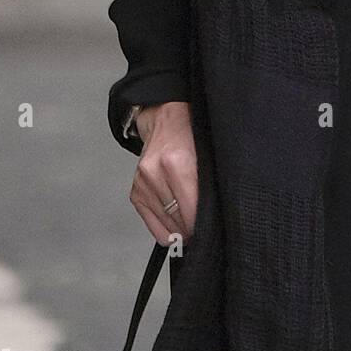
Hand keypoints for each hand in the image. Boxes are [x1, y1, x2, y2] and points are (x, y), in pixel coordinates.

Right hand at [129, 101, 197, 246]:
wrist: (165, 120)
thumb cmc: (190, 136)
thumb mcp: (207, 154)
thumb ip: (209, 183)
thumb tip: (215, 215)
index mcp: (175, 163)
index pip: (190, 210)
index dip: (201, 224)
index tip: (209, 227)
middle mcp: (154, 174)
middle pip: (177, 221)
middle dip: (192, 228)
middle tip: (203, 227)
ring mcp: (142, 184)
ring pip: (165, 226)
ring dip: (180, 230)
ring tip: (191, 223)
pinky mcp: (135, 192)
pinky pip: (151, 224)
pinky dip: (165, 228)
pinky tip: (176, 222)